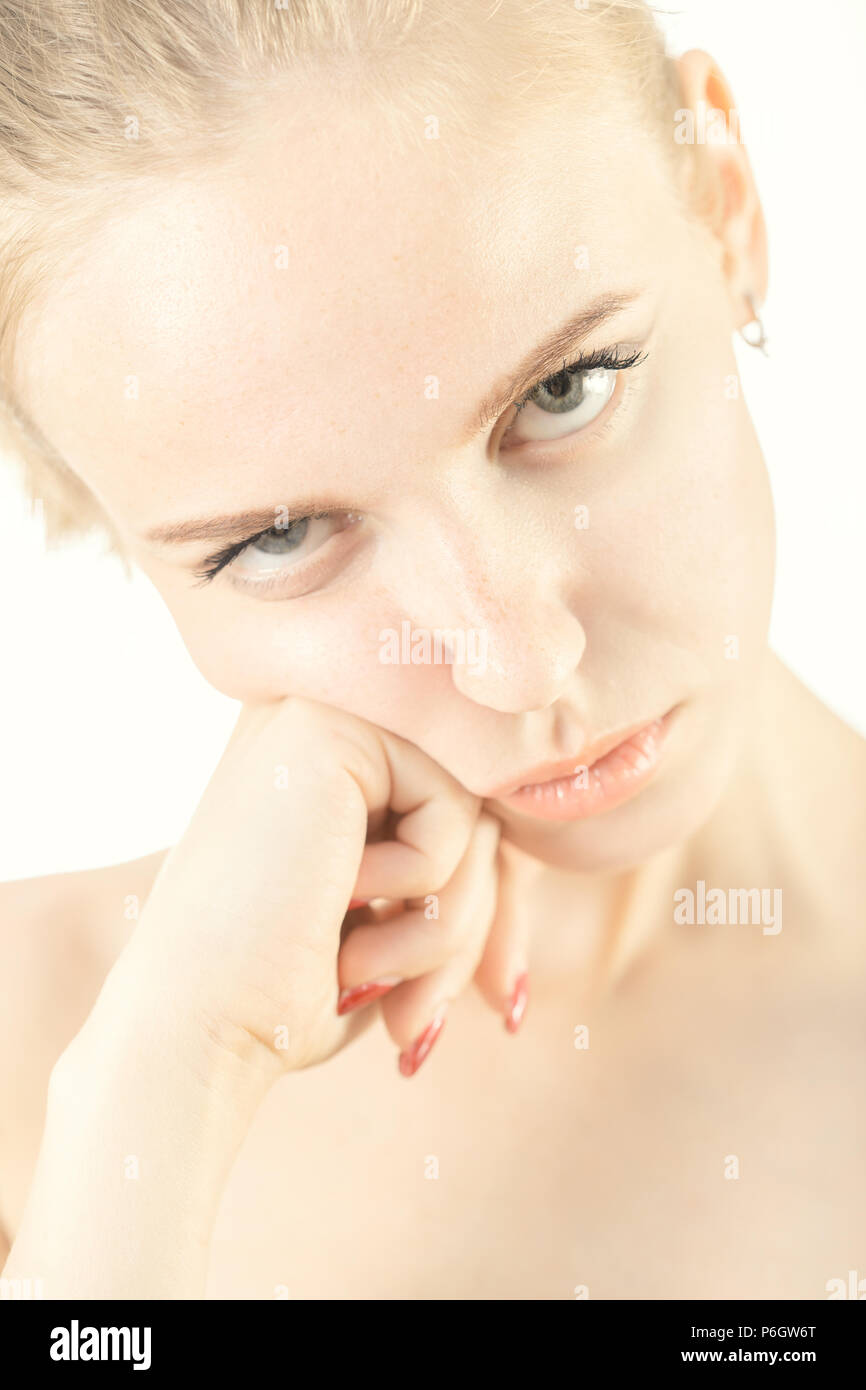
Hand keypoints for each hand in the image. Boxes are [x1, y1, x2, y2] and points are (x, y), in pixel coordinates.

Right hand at [85, 697, 525, 1086]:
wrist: (195, 1025)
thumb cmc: (281, 993)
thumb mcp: (394, 932)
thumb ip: (457, 880)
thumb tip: (531, 885)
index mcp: (325, 768)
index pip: (458, 814)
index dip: (490, 910)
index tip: (501, 1005)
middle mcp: (321, 726)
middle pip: (474, 810)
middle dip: (474, 927)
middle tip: (422, 1022)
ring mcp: (320, 714)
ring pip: (474, 812)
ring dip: (450, 923)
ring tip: (374, 978)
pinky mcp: (329, 725)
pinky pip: (456, 807)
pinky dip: (423, 886)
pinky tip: (340, 907)